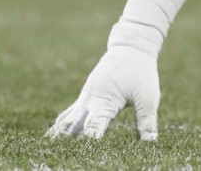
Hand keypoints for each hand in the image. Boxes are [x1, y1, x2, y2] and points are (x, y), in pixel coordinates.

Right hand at [47, 43, 161, 140]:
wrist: (131, 46)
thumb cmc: (141, 71)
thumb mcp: (148, 97)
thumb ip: (146, 121)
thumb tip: (150, 142)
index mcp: (106, 99)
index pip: (94, 125)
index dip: (89, 139)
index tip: (84, 151)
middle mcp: (91, 98)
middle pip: (74, 124)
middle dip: (68, 140)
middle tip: (61, 154)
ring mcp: (86, 96)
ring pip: (68, 118)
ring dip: (60, 134)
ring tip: (50, 148)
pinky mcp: (86, 95)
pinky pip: (70, 112)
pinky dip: (62, 124)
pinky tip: (55, 135)